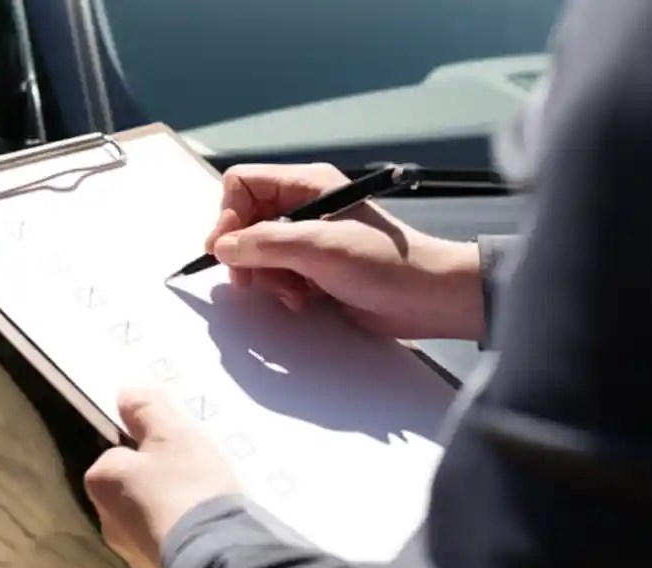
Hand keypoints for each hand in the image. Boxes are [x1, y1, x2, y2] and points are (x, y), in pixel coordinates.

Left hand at [85, 386, 240, 567]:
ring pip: (153, 518)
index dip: (149, 448)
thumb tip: (124, 394)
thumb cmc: (188, 486)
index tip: (176, 449)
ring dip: (175, 511)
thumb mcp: (171, 434)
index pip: (119, 454)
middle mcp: (107, 521)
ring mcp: (132, 554)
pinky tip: (212, 531)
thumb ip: (147, 410)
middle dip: (161, 481)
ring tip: (210, 503)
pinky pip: (172, 544)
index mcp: (101, 482)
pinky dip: (187, 537)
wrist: (216, 559)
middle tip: (197, 474)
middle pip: (135, 488)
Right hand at [204, 163, 486, 341]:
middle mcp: (304, 206)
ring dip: (266, 277)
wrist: (429, 298)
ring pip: (258, 252)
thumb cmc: (384, 263)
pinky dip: (282, 289)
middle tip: (251, 280)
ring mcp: (309, 238)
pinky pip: (277, 274)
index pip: (243, 184)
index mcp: (306, 185)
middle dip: (245, 254)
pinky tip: (303, 299)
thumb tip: (221, 246)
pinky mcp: (314, 268)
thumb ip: (265, 243)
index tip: (227, 250)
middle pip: (245, 221)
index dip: (228, 216)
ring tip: (292, 292)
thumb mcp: (319, 248)